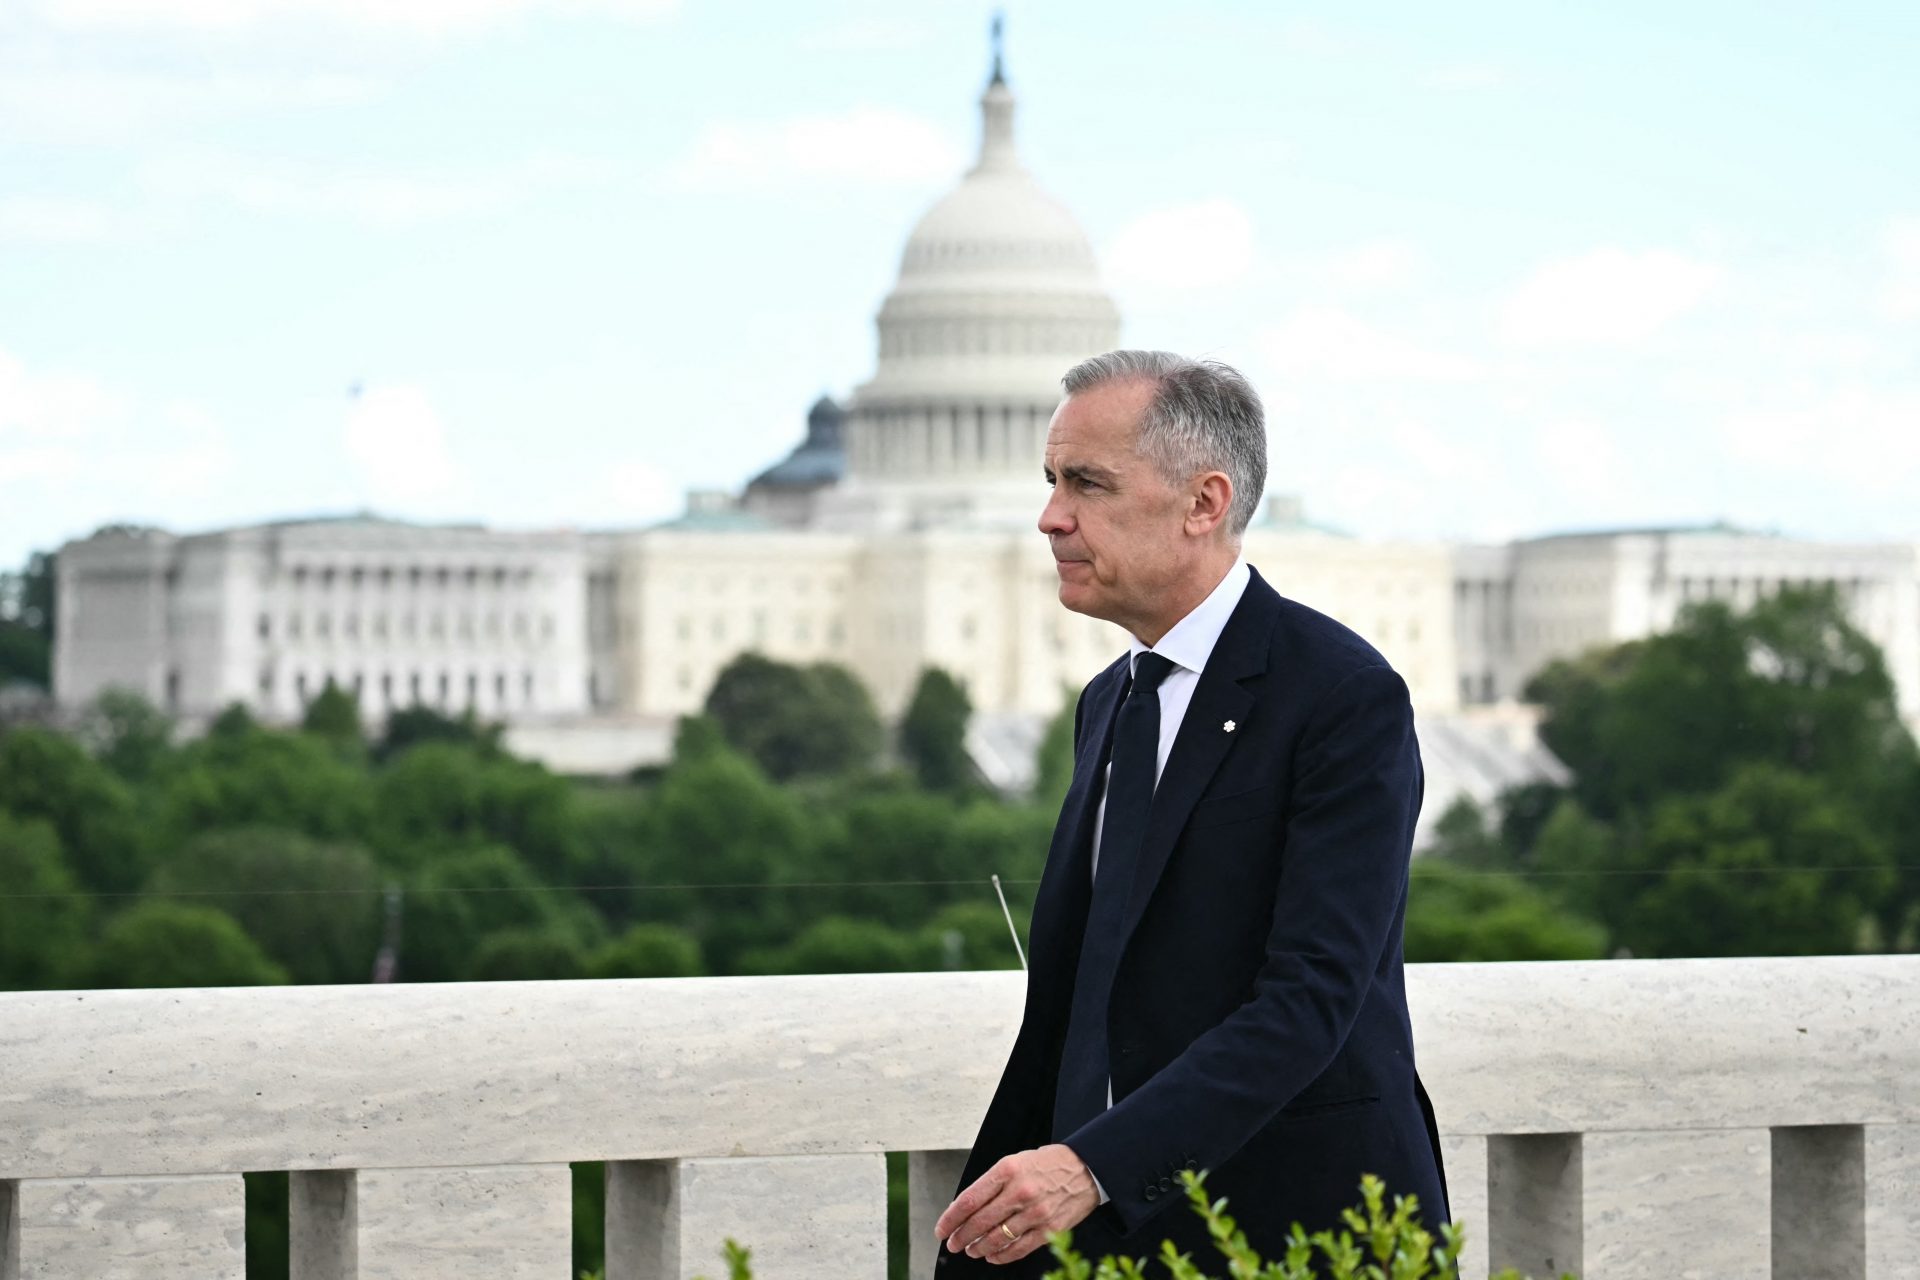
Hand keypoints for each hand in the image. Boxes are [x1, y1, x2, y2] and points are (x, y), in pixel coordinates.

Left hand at [933, 1144, 1100, 1265]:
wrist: (1086, 1168)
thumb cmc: (1048, 1164)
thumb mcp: (1016, 1161)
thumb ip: (992, 1183)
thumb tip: (966, 1208)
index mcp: (1007, 1170)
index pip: (969, 1200)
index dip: (950, 1219)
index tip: (941, 1229)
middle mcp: (1020, 1191)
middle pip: (979, 1222)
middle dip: (961, 1237)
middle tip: (953, 1244)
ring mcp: (1035, 1212)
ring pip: (997, 1238)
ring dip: (978, 1248)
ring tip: (971, 1250)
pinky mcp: (1050, 1229)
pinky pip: (1019, 1249)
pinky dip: (1001, 1256)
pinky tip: (992, 1255)